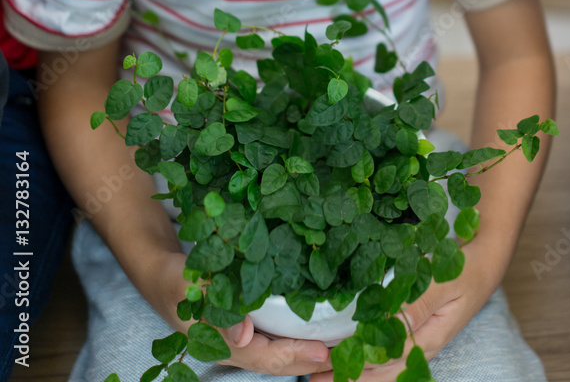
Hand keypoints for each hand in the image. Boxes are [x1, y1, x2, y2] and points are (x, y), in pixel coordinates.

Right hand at [149, 252, 331, 375]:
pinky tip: (311, 328)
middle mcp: (232, 349)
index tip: (325, 351)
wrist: (158, 273)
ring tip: (337, 344)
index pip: (266, 357)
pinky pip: (270, 340)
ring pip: (275, 354)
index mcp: (221, 345)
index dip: (296, 355)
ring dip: (303, 352)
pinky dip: (291, 338)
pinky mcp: (240, 329)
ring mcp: (236, 341)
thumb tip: (243, 337)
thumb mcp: (190, 288)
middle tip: (345, 353)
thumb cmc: (175, 279)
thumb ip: (216, 311)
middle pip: (276, 363)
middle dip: (309, 361)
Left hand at [313, 243, 494, 381]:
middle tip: (313, 378)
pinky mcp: (415, 333)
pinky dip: (368, 361)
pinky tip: (347, 360)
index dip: (356, 364)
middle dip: (349, 377)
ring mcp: (418, 341)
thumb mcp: (443, 282)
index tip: (328, 363)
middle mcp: (422, 346)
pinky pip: (389, 356)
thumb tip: (392, 325)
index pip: (387, 359)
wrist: (483, 263)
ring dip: (354, 373)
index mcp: (429, 337)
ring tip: (320, 376)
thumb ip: (418, 304)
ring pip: (384, 368)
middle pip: (382, 372)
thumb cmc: (463, 270)